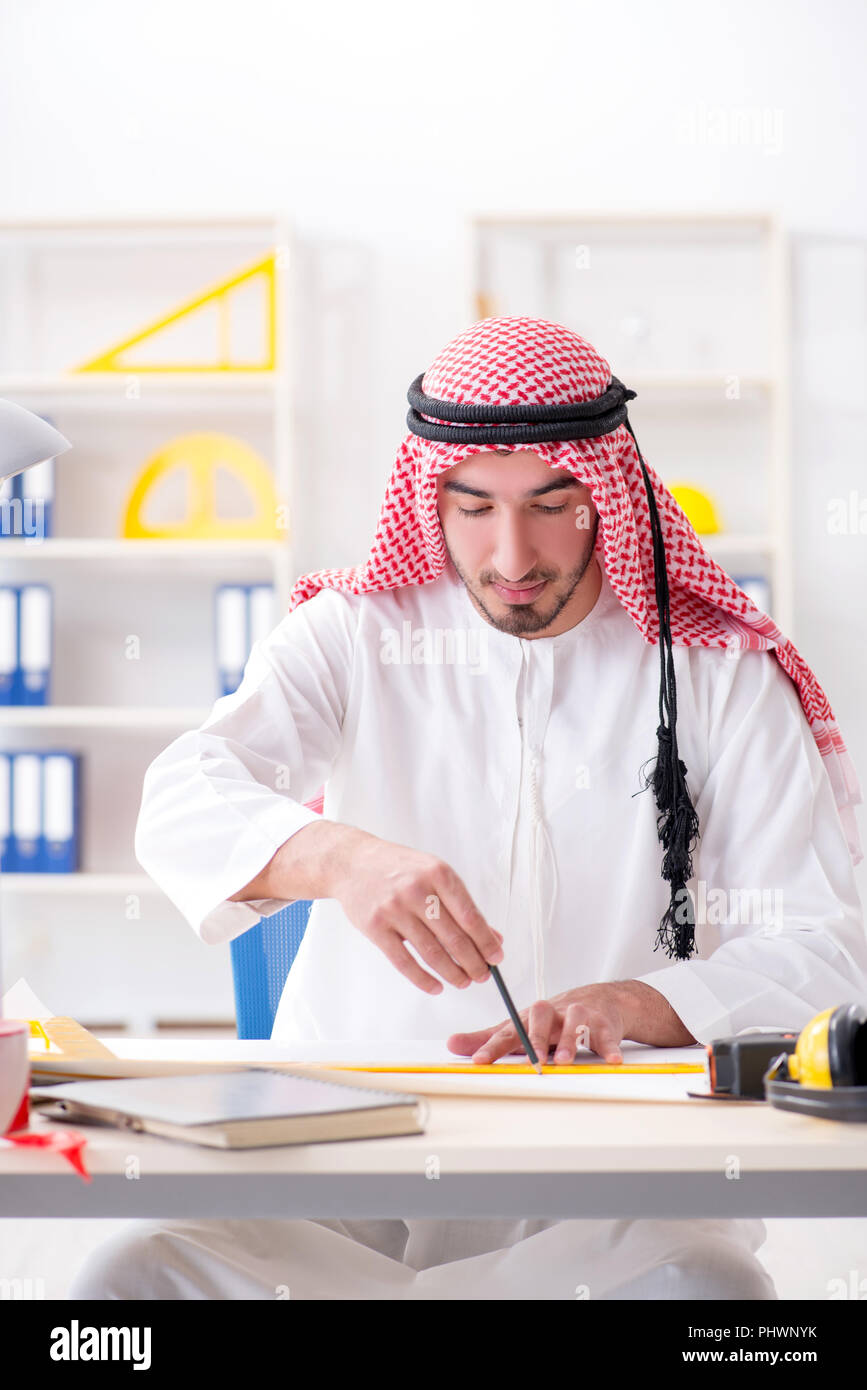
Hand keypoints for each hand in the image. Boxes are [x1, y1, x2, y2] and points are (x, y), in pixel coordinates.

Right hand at [333, 834, 503, 994]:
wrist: (353, 863)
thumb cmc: (399, 868)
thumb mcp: (435, 874)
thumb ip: (462, 905)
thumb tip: (492, 937)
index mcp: (439, 874)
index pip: (470, 916)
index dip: (486, 942)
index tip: (496, 958)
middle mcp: (417, 890)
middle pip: (453, 938)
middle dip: (473, 963)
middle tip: (483, 976)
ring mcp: (394, 909)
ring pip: (431, 952)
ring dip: (452, 973)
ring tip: (463, 982)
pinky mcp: (375, 927)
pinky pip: (404, 961)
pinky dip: (423, 979)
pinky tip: (436, 986)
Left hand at [447, 980, 696, 1063]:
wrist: (596, 1000)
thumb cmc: (551, 1019)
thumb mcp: (519, 1027)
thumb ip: (488, 1038)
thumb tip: (452, 1043)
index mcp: (528, 1017)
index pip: (507, 1031)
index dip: (492, 1046)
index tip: (478, 1061)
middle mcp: (551, 1014)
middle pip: (540, 1019)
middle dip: (534, 1039)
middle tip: (529, 1061)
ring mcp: (578, 1016)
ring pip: (574, 1023)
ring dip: (568, 1041)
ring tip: (563, 1061)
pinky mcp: (603, 1025)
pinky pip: (607, 1035)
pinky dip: (609, 1047)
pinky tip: (611, 1060)